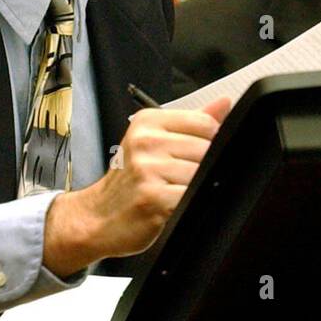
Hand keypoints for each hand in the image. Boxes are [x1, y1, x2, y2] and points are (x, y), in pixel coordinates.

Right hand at [43, 96, 231, 275]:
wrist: (96, 217)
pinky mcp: (152, 198)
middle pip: (206, 148)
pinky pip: (191, 196)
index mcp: (148, 122)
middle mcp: (145, 142)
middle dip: (201, 167)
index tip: (196, 154)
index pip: (204, 122)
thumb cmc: (129, 179)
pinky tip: (172, 206)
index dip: (211, 141)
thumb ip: (192, 122)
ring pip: (200, 173)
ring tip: (173, 191)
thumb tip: (225, 103)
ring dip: (194, 187)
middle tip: (180, 179)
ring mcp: (147, 169)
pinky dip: (189, 204)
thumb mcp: (154, 141)